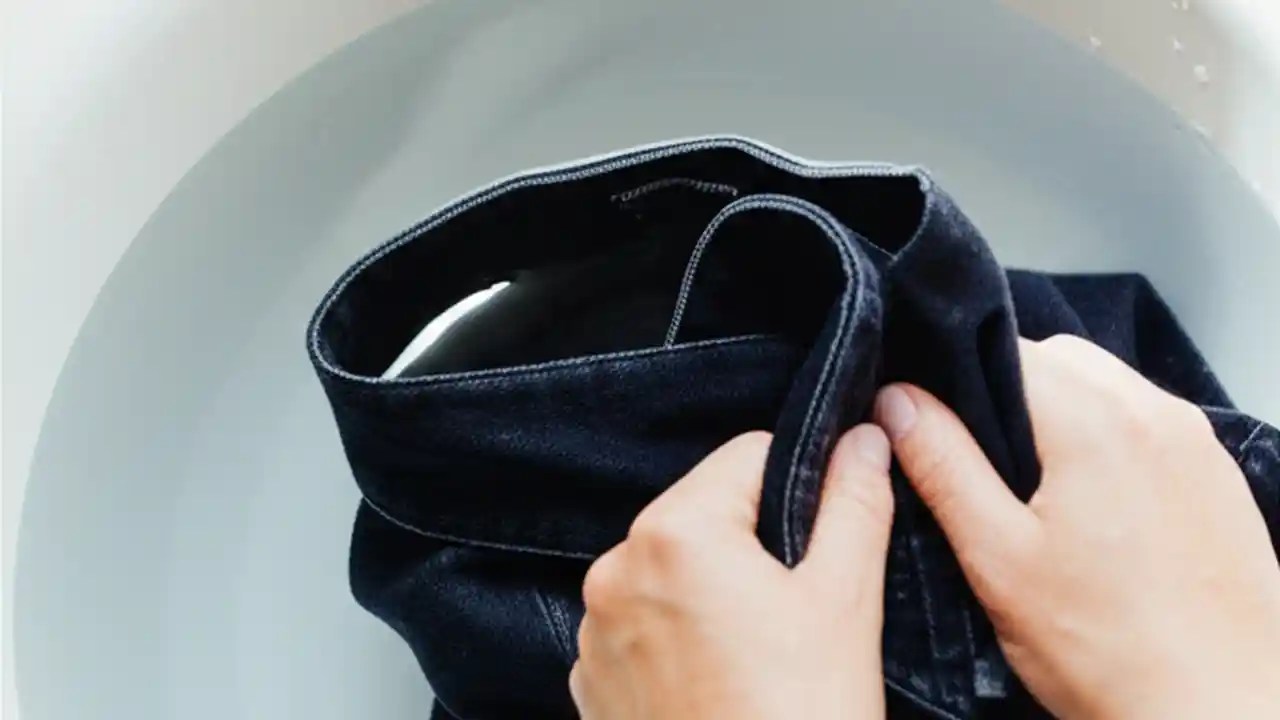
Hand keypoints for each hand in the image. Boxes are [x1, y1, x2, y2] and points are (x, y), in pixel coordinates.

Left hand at [570, 428, 894, 719]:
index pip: (747, 456)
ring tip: (760, 653)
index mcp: (673, 533)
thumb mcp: (845, 600)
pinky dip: (678, 637)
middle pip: (703, 514)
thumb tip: (862, 439)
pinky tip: (721, 680)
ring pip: (672, 570)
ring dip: (713, 590)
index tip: (822, 539)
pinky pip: (642, 625)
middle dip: (753, 544)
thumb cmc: (801, 716)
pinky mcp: (592, 680)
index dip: (800, 485)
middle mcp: (615, 571)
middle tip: (797, 608)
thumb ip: (855, 503)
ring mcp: (595, 631)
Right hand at [874, 335, 1279, 719]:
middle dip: (1013, 396)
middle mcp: (1157, 414)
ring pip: (1107, 388)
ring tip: (1041, 498)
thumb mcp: (998, 558)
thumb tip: (898, 402)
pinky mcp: (1218, 478)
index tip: (938, 427)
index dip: (959, 379)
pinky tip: (1095, 514)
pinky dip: (1111, 445)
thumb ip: (944, 466)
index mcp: (1096, 422)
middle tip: (988, 472)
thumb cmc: (1112, 649)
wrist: (1222, 713)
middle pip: (1059, 360)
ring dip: (1064, 418)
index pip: (1007, 349)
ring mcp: (1197, 444)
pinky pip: (1149, 427)